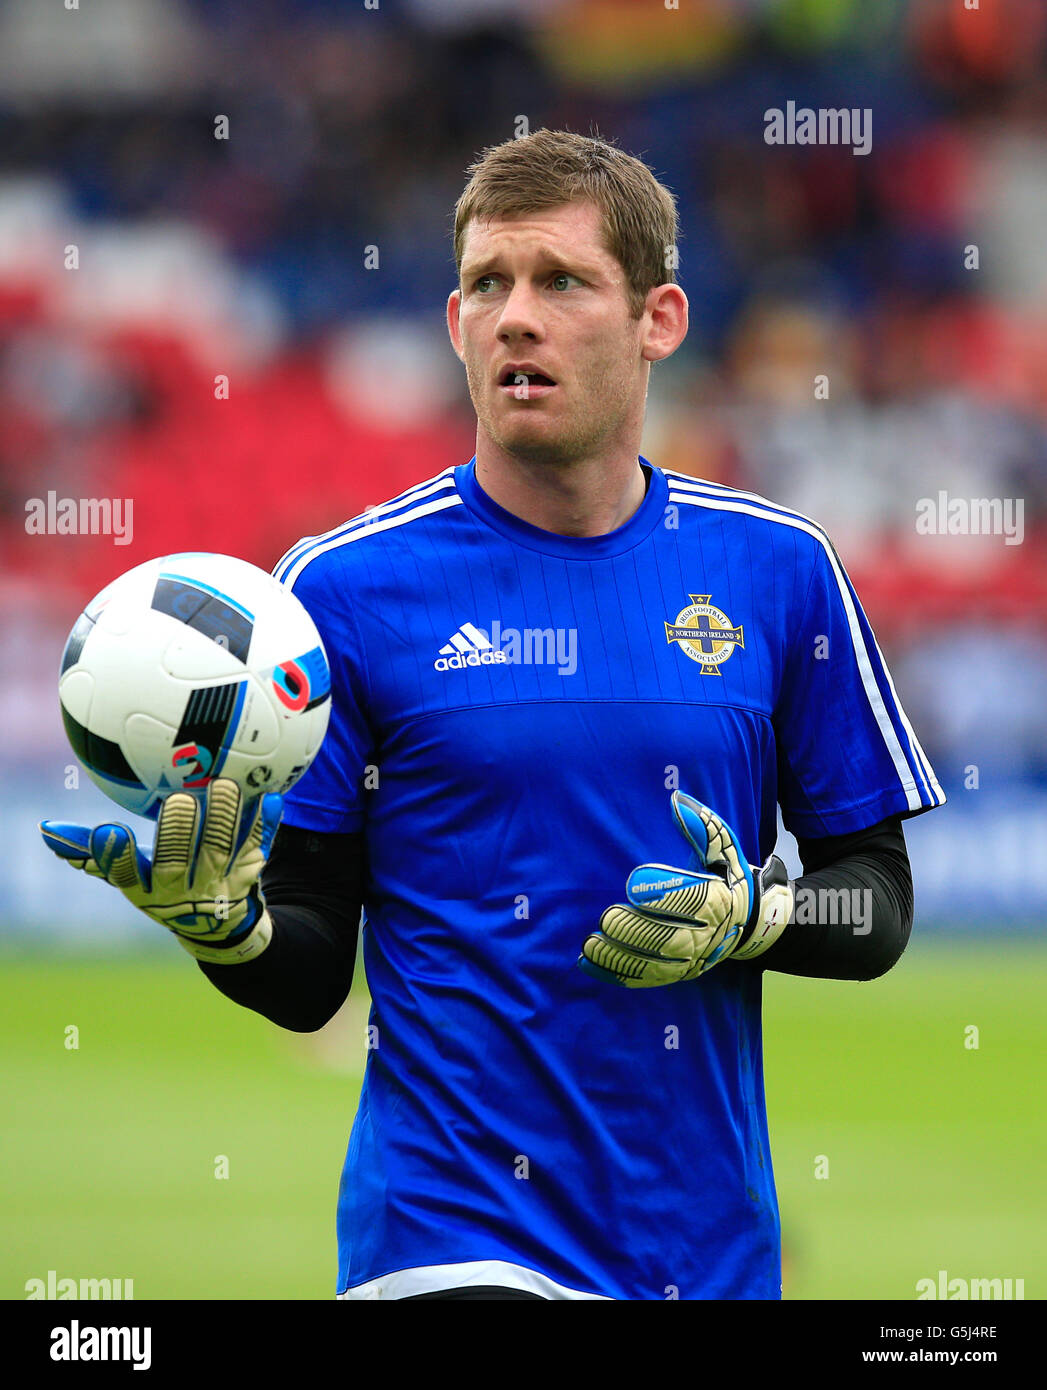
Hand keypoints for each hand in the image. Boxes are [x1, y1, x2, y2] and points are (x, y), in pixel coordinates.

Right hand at [40, 779, 281, 963]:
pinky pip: (260, 844)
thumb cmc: (164, 886)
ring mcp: (218, 884)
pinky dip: (267, 823)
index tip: (113, 832)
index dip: (119, 858)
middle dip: (177, 831)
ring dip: (223, 818)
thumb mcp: (130, 876)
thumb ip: (92, 853)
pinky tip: (273, 798)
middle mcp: (181, 890)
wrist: (219, 925)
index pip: (127, 876)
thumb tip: (48, 832)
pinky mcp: (250, 873)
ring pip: (221, 849)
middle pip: (178, 860)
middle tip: (177, 799)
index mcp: (146, 889)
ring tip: (225, 787)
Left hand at [579, 791, 792, 986]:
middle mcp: (708, 935)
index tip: (632, 884)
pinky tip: (589, 964)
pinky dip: (617, 973)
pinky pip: (647, 978)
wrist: (747, 919)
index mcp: (720, 901)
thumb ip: (700, 826)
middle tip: (606, 918)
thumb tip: (676, 800)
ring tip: (591, 944)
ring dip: (621, 956)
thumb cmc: (724, 873)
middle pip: (671, 939)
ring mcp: (694, 959)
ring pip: (656, 964)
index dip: (664, 893)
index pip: (693, 900)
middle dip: (637, 930)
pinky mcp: (679, 973)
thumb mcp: (721, 848)